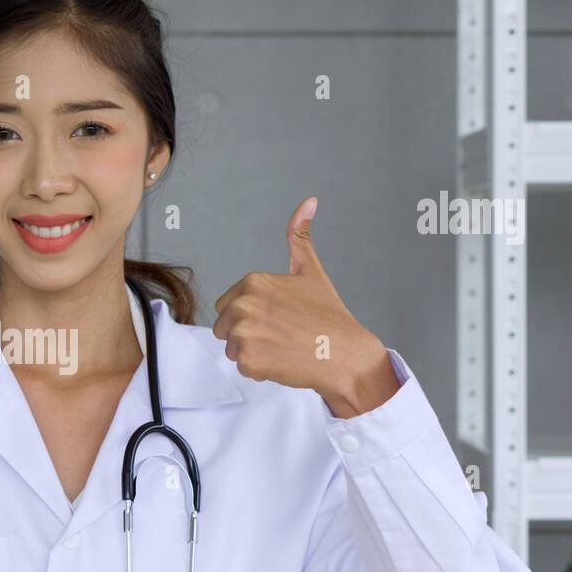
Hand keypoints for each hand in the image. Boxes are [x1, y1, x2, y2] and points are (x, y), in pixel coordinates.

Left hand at [211, 197, 399, 417]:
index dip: (252, 316)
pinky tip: (284, 361)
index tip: (279, 318)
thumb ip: (299, 237)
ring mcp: (244, 333)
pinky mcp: (249, 360)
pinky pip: (242, 368)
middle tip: (282, 335)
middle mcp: (243, 304)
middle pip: (225, 328)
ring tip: (283, 348)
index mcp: (252, 282)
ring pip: (232, 349)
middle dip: (249, 335)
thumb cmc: (329, 316)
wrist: (346, 354)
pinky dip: (261, 370)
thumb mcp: (311, 272)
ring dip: (254, 353)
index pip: (227, 306)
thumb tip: (308, 201)